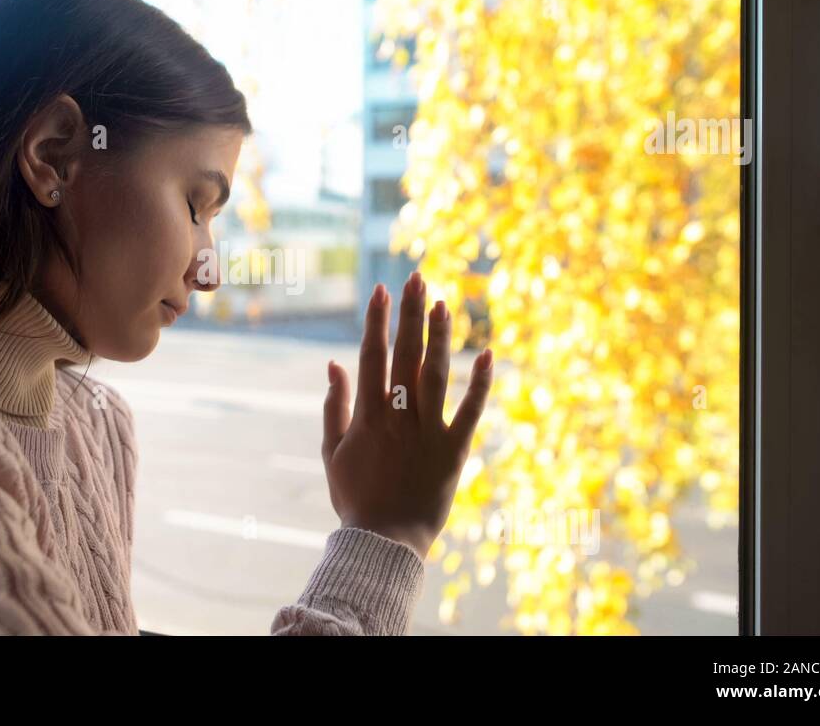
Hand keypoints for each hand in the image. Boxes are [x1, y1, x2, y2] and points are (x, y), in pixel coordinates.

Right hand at [321, 272, 493, 559]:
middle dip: (410, 313)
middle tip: (416, 278)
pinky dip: (478, 383)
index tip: (381, 290)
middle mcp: (398, 417)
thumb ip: (334, 405)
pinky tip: (485, 353)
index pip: (372, 355)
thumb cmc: (355, 497)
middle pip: (404, 354)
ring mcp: (427, 432)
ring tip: (442, 302)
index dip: (377, 320)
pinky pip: (469, 411)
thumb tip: (334, 363)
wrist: (385, 542)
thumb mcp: (333, 451)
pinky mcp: (453, 450)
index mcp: (367, 415)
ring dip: (439, 336)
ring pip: (435, 374)